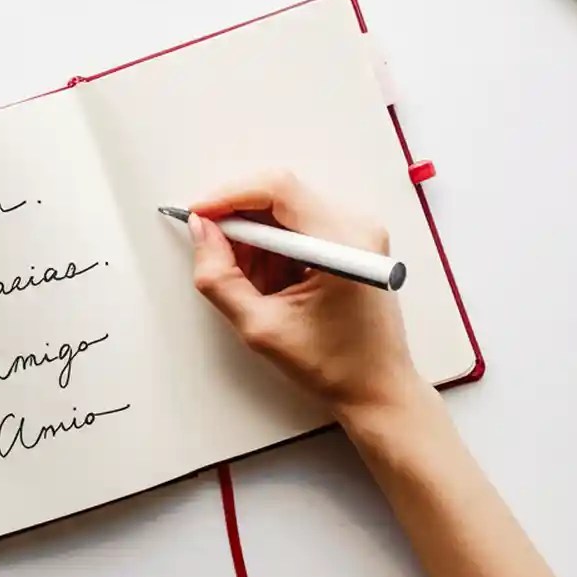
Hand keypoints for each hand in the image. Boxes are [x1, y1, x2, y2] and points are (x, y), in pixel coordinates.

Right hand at [187, 170, 423, 417]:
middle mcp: (356, 226)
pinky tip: (271, 281)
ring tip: (252, 282)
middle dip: (239, 220)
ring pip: (285, 209)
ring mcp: (358, 230)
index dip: (230, 195)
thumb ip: (220, 277)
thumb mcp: (260, 327)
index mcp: (341, 244)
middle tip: (216, 253)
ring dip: (256, 237)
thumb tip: (201, 231)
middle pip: (280, 194)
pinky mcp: (352, 239)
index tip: (199, 214)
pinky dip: (273, 246)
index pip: (278, 189)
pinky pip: (299, 223)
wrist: (378, 387)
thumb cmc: (333, 365)